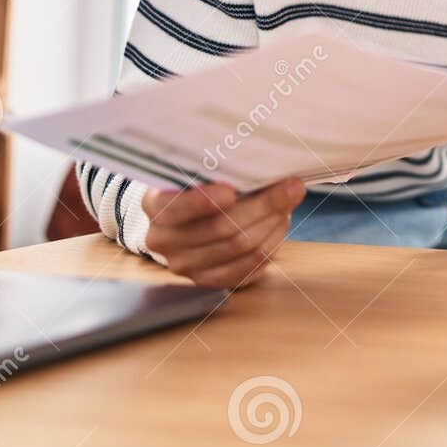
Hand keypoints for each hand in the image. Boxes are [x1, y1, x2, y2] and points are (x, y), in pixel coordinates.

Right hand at [141, 177, 305, 288]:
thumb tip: (265, 164)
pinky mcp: (207, 281)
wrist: (180, 220)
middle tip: (292, 187)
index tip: (232, 190)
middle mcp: (163, 240)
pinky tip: (279, 226)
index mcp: (154, 207)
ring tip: (289, 204)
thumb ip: (219, 170)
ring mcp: (184, 265)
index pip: (176, 207)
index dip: (204, 201)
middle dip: (263, 205)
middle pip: (221, 228)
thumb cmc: (195, 187)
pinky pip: (246, 270)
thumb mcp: (194, 172)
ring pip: (240, 248)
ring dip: (272, 224)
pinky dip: (270, 247)